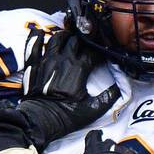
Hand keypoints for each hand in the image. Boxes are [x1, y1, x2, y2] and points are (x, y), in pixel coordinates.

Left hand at [16, 29, 120, 149]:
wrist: (41, 120)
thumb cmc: (67, 116)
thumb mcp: (93, 109)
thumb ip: (108, 97)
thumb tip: (120, 88)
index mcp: (79, 69)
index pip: (92, 53)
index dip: (99, 53)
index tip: (102, 56)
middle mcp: (63, 60)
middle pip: (75, 40)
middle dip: (83, 40)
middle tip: (86, 45)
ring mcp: (47, 59)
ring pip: (57, 38)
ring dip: (64, 36)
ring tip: (68, 38)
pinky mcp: (34, 64)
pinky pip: (34, 45)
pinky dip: (36, 37)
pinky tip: (39, 33)